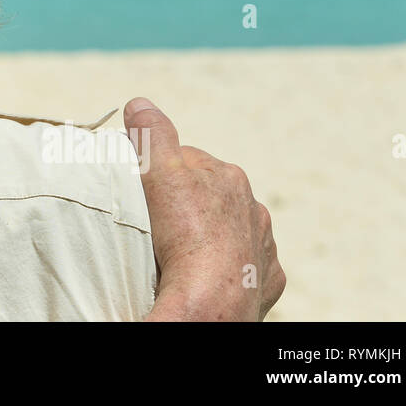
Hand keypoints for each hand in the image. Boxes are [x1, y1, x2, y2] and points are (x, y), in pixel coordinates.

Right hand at [125, 98, 285, 320]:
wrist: (212, 301)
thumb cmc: (187, 236)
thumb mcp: (160, 174)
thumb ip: (152, 135)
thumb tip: (140, 104)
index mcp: (229, 177)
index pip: (188, 159)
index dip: (162, 170)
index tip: (143, 189)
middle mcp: (253, 209)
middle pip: (211, 194)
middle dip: (188, 202)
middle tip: (158, 222)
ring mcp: (262, 247)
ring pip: (231, 230)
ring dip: (209, 235)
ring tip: (180, 251)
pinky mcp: (265, 281)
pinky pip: (246, 267)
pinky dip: (230, 268)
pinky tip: (208, 275)